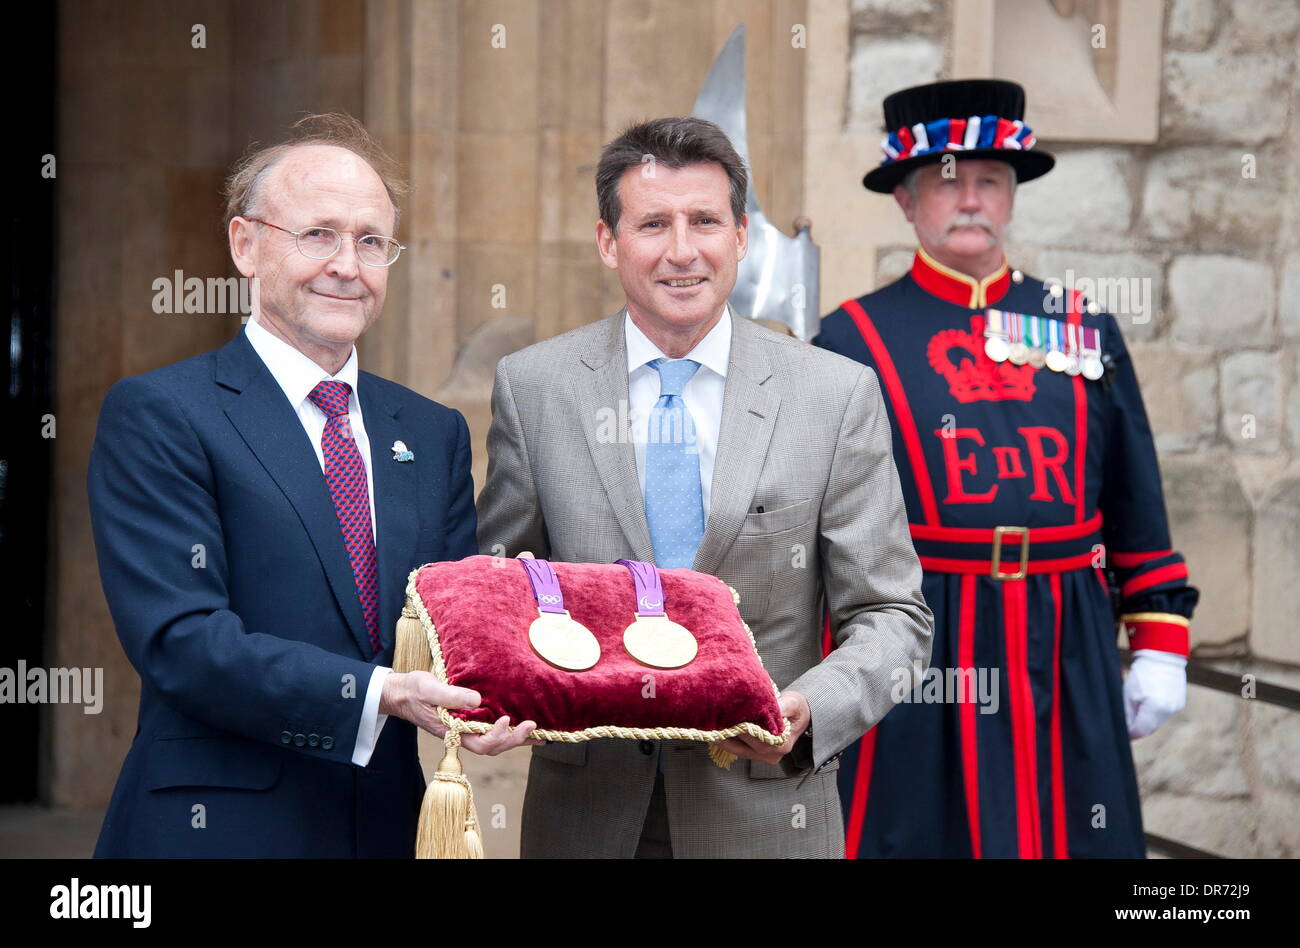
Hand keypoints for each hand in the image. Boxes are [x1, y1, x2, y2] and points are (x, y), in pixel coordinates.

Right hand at [380, 670, 544, 754]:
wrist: (401, 693)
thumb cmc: (412, 691)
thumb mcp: (428, 689)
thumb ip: (450, 695)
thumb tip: (477, 699)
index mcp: (451, 731)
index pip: (478, 743)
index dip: (495, 736)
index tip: (505, 720)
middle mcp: (461, 734)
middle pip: (491, 747)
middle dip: (513, 739)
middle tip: (533, 727)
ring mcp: (465, 729)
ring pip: (494, 742)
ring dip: (516, 738)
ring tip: (537, 732)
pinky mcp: (469, 720)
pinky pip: (491, 730)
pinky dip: (509, 730)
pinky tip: (522, 726)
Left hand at [711, 690, 810, 765]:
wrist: (799, 716)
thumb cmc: (796, 709)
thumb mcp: (793, 702)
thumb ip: (783, 705)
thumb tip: (771, 707)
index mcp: (781, 743)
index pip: (755, 736)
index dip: (740, 726)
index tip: (726, 716)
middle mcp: (772, 754)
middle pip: (744, 745)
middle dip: (728, 732)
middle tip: (711, 719)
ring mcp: (764, 757)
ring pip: (738, 750)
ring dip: (724, 738)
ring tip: (709, 726)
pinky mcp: (756, 755)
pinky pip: (738, 750)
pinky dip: (728, 740)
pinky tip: (717, 730)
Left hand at [1124, 650, 1186, 738]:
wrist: (1162, 657)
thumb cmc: (1142, 674)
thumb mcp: (1128, 693)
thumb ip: (1127, 714)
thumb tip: (1124, 729)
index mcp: (1155, 708)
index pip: (1141, 730)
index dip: (1130, 733)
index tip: (1123, 733)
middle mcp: (1168, 710)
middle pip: (1150, 728)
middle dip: (1138, 728)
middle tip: (1127, 725)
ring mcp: (1176, 707)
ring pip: (1158, 722)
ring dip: (1147, 721)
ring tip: (1137, 710)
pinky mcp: (1179, 703)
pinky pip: (1165, 714)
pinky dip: (1156, 714)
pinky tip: (1149, 704)